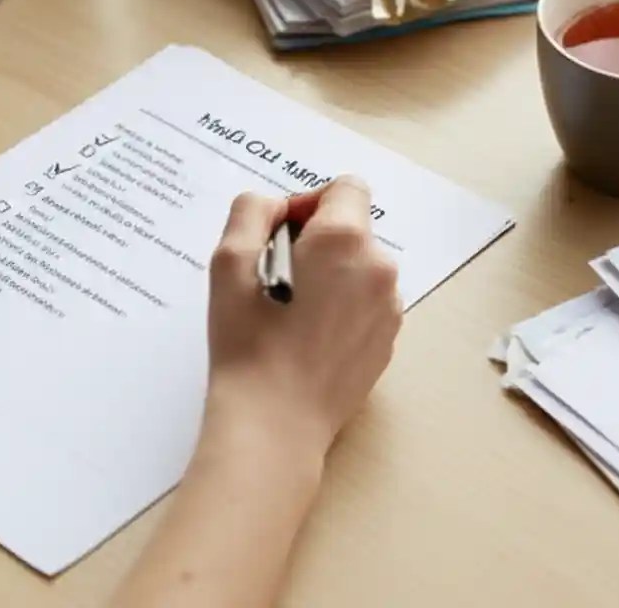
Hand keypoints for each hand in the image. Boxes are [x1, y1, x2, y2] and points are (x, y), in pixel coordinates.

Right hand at [205, 175, 402, 457]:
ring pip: (360, 265)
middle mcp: (380, 270)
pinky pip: (365, 300)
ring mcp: (390, 308)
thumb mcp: (228, 266)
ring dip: (328, 273)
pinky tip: (305, 337)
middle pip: (352, 227)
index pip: (344, 187)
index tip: (277, 237)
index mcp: (346, 243)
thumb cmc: (248, 350)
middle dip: (314, 240)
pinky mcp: (388, 340)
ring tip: (287, 312)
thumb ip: (251, 212)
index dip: (307, 202)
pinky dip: (340, 305)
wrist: (275, 430)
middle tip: (272, 279)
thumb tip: (275, 205)